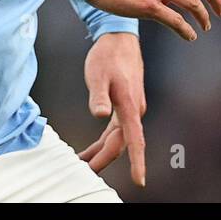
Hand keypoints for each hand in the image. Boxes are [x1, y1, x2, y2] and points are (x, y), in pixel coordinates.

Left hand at [77, 32, 146, 186]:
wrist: (119, 38)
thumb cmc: (107, 56)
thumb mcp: (98, 74)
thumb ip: (99, 96)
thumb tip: (100, 115)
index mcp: (130, 106)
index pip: (134, 140)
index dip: (137, 161)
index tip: (139, 180)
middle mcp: (134, 111)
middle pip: (120, 145)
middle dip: (103, 161)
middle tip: (82, 174)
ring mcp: (130, 109)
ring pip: (117, 140)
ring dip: (101, 153)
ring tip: (81, 165)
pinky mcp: (125, 106)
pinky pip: (115, 131)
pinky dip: (103, 142)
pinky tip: (91, 150)